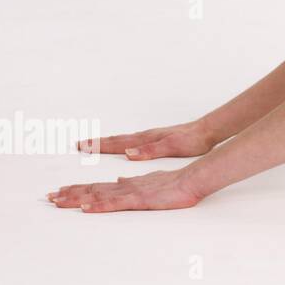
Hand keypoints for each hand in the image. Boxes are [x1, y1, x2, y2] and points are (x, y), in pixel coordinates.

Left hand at [47, 169, 204, 212]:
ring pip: (99, 195)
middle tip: (50, 197)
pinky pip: (115, 203)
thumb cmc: (178, 182)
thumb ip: (134, 182)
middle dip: (70, 193)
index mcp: (129, 183)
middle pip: (93, 189)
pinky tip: (85, 207)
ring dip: (77, 198)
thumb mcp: (153, 181)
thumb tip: (118, 181)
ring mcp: (131, 192)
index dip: (80, 189)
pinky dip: (98, 205)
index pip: (99, 186)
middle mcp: (126, 185)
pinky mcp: (139, 199)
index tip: (63, 191)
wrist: (193, 179)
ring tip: (58, 201)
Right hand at [79, 120, 217, 159]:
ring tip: (91, 144)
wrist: (206, 132)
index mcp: (145, 140)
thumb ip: (149, 150)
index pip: (117, 143)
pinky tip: (121, 149)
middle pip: (115, 141)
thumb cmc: (191, 140)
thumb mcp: (171, 146)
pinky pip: (131, 143)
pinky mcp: (155, 142)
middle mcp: (144, 138)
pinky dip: (120, 145)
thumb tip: (128, 153)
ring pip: (122, 141)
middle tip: (78, 144)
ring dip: (105, 143)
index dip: (98, 146)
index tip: (81, 146)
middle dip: (96, 143)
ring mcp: (149, 139)